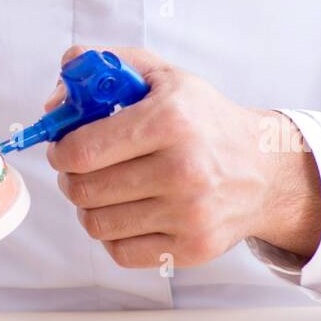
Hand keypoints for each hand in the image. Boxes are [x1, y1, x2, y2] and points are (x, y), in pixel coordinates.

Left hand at [47, 46, 320, 270]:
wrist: (264, 168)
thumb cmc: (204, 119)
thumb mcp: (162, 77)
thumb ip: (105, 68)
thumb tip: (55, 99)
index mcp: (170, 119)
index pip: (83, 150)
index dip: (60, 150)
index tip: (63, 147)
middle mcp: (182, 169)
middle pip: (84, 189)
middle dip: (70, 177)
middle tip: (79, 169)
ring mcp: (189, 214)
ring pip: (96, 223)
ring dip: (89, 206)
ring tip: (103, 189)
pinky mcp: (192, 248)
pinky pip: (120, 252)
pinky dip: (112, 234)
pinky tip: (126, 213)